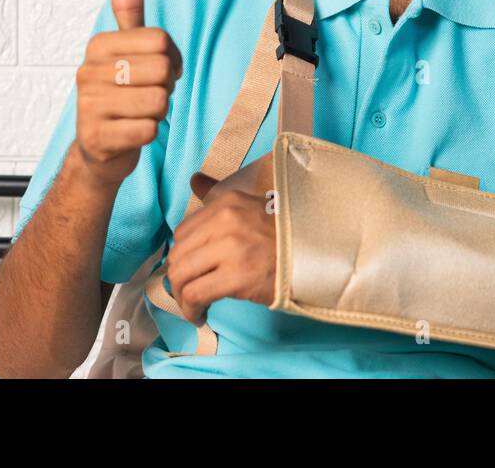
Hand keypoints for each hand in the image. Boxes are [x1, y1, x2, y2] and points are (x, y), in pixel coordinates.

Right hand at [73, 0, 181, 187]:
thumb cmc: (120, 94)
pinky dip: (148, 133)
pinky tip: (132, 132)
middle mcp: (87, 71)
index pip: (161, 39)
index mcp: (98, 45)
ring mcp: (88, 106)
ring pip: (158, 100)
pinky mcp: (97, 137)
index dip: (171, 58)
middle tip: (148, 94)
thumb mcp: (125, 50)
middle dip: (165, 86)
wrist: (99, 148)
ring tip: (139, 112)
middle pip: (162, 69)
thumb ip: (128, 11)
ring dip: (157, 111)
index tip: (158, 71)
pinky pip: (148, 129)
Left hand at [166, 153, 276, 323]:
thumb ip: (217, 193)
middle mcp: (225, 221)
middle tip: (188, 292)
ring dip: (181, 297)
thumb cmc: (282, 236)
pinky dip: (191, 310)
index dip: (182, 255)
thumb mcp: (249, 206)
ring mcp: (231, 248)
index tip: (191, 269)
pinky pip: (195, 295)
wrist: (317, 256)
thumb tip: (194, 179)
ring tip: (193, 306)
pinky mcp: (237, 276)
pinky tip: (200, 315)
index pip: (183, 232)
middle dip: (177, 278)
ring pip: (181, 275)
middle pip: (178, 254)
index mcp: (227, 202)